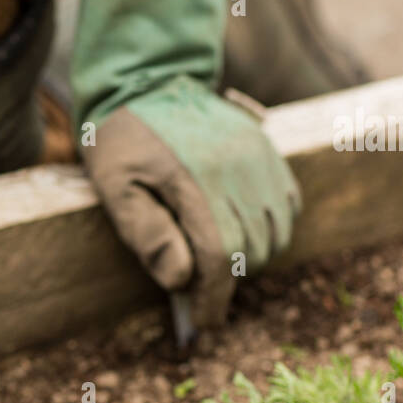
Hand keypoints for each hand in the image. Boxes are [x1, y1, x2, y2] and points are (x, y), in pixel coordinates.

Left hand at [85, 76, 299, 325]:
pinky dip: (269, 227)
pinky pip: (288, 203)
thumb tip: (181, 279)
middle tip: (196, 284)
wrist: (147, 82)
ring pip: (275, 232)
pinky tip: (237, 227)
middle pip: (250, 249)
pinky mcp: (269, 148)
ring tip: (213, 254)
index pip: (220, 255)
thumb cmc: (123, 143)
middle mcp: (238, 166)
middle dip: (226, 278)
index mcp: (195, 179)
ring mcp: (260, 154)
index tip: (204, 321)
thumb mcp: (115, 189)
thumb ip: (146, 234)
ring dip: (249, 256)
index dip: (213, 297)